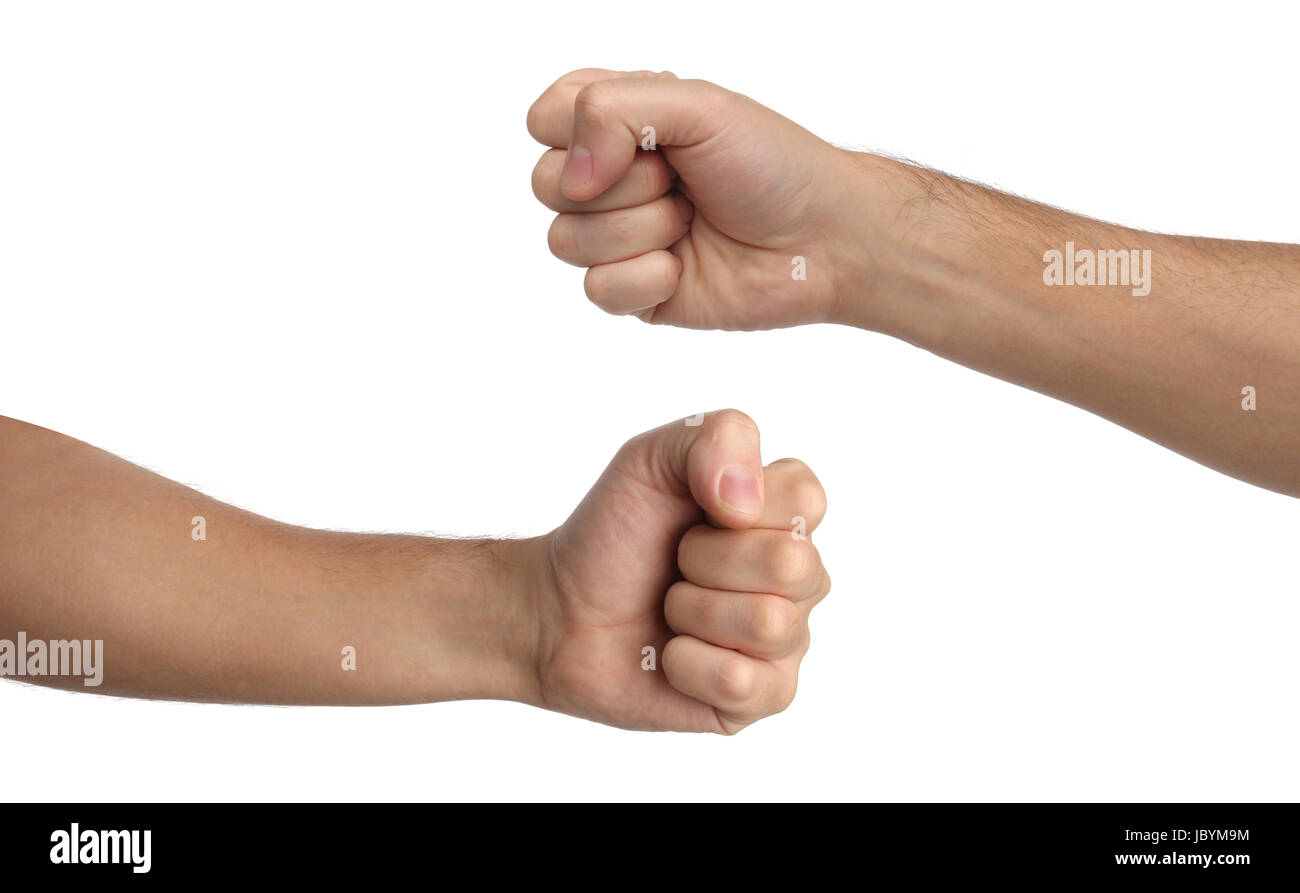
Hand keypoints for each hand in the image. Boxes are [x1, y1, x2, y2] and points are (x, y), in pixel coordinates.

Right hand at [527, 69, 866, 330]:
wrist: (825, 239)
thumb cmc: (774, 166)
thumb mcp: (698, 106)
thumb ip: (613, 109)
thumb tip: (569, 174)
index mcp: (619, 124)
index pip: (544, 119)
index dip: (578, 130)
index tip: (644, 138)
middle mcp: (611, 180)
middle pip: (546, 185)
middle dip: (622, 185)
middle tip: (682, 182)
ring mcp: (619, 240)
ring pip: (566, 241)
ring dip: (640, 230)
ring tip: (691, 222)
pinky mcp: (635, 293)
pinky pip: (597, 290)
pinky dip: (647, 278)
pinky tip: (685, 267)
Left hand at [532, 410, 829, 732]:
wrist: (557, 608)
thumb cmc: (612, 533)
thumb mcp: (651, 458)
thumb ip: (717, 438)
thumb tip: (748, 503)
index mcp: (783, 515)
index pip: (807, 500)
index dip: (738, 505)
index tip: (697, 512)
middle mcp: (797, 578)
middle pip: (793, 566)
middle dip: (707, 561)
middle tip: (675, 564)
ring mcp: (785, 640)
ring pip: (770, 624)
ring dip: (693, 612)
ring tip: (670, 608)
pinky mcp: (759, 697)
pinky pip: (743, 683)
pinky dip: (686, 664)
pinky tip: (669, 655)